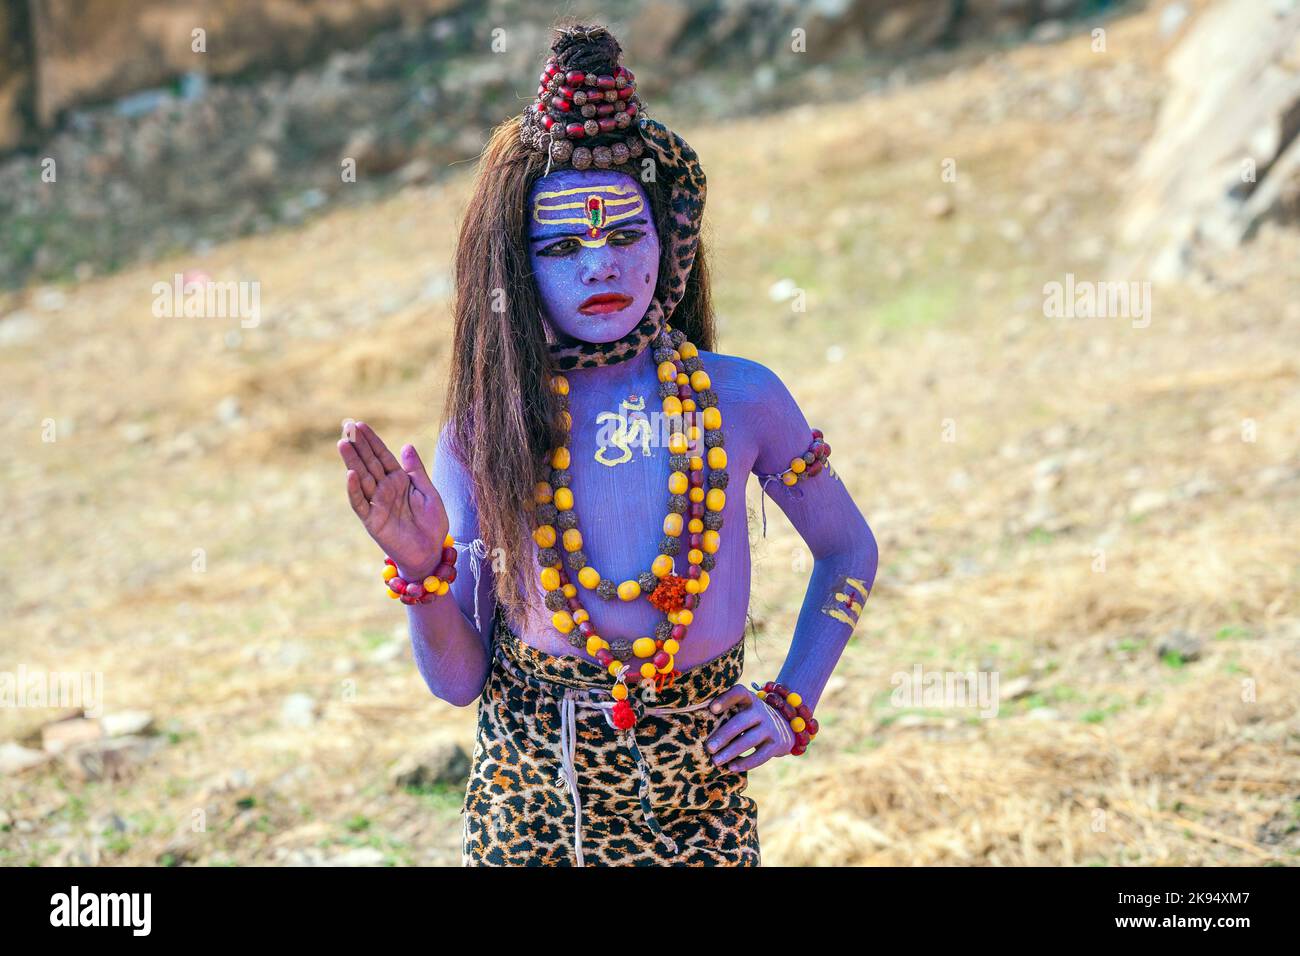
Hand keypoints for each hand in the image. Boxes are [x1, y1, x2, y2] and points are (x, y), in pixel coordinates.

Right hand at [337, 420, 447, 579]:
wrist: (431, 553)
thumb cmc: (432, 524)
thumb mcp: (428, 493)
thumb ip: (416, 471)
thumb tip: (406, 445)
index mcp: (399, 480)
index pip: (382, 456)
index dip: (372, 441)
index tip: (360, 424)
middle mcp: (385, 489)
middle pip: (369, 463)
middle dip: (359, 445)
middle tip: (347, 426)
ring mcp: (377, 504)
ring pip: (361, 479)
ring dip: (353, 462)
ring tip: (344, 443)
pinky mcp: (373, 521)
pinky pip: (361, 503)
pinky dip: (355, 490)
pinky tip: (351, 474)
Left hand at [705, 684, 793, 772]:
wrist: (786, 725)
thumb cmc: (750, 717)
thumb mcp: (743, 708)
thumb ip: (727, 711)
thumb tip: (696, 724)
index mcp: (749, 699)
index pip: (739, 693)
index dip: (726, 699)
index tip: (711, 709)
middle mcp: (761, 710)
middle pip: (741, 722)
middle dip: (723, 735)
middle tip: (708, 747)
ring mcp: (771, 727)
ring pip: (749, 740)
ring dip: (731, 752)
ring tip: (715, 761)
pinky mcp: (777, 744)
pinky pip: (760, 756)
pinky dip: (745, 763)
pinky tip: (731, 767)